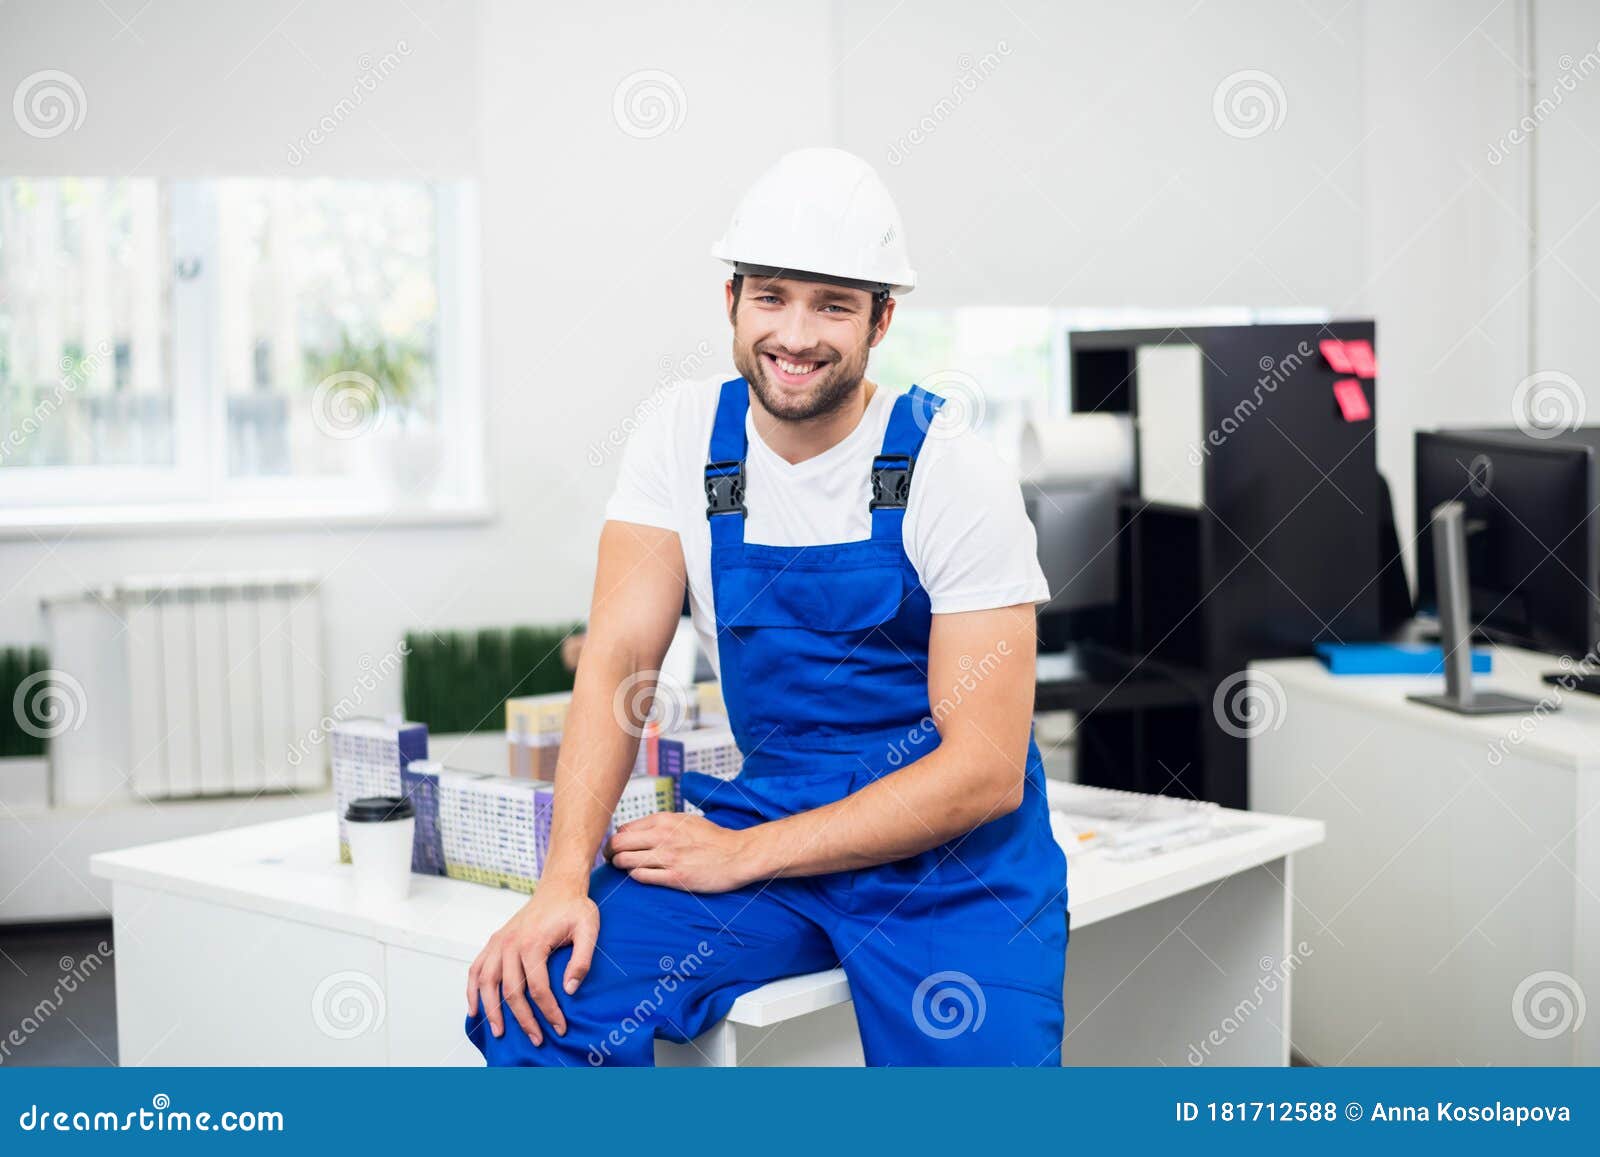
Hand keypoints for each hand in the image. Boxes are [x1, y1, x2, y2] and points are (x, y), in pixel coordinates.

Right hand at [465, 883, 598, 1042]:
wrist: (558, 887)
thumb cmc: (575, 908)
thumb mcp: (589, 929)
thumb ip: (582, 960)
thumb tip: (570, 991)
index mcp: (533, 942)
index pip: (538, 988)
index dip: (548, 1012)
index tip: (559, 1028)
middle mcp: (510, 943)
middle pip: (511, 991)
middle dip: (523, 1019)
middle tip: (536, 1040)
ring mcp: (499, 942)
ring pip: (487, 983)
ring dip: (491, 1010)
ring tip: (499, 1033)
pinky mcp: (494, 942)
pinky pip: (476, 969)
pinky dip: (472, 990)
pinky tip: (474, 1010)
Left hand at [606, 812, 759, 892]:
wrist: (737, 854)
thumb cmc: (712, 839)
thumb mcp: (685, 821)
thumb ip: (660, 824)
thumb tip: (635, 831)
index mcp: (665, 820)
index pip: (624, 829)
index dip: (617, 840)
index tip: (617, 847)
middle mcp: (663, 835)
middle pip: (618, 843)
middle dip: (610, 852)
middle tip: (611, 859)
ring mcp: (668, 857)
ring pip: (625, 860)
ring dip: (621, 866)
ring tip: (626, 868)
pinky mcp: (674, 877)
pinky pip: (641, 876)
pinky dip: (635, 876)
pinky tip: (642, 874)